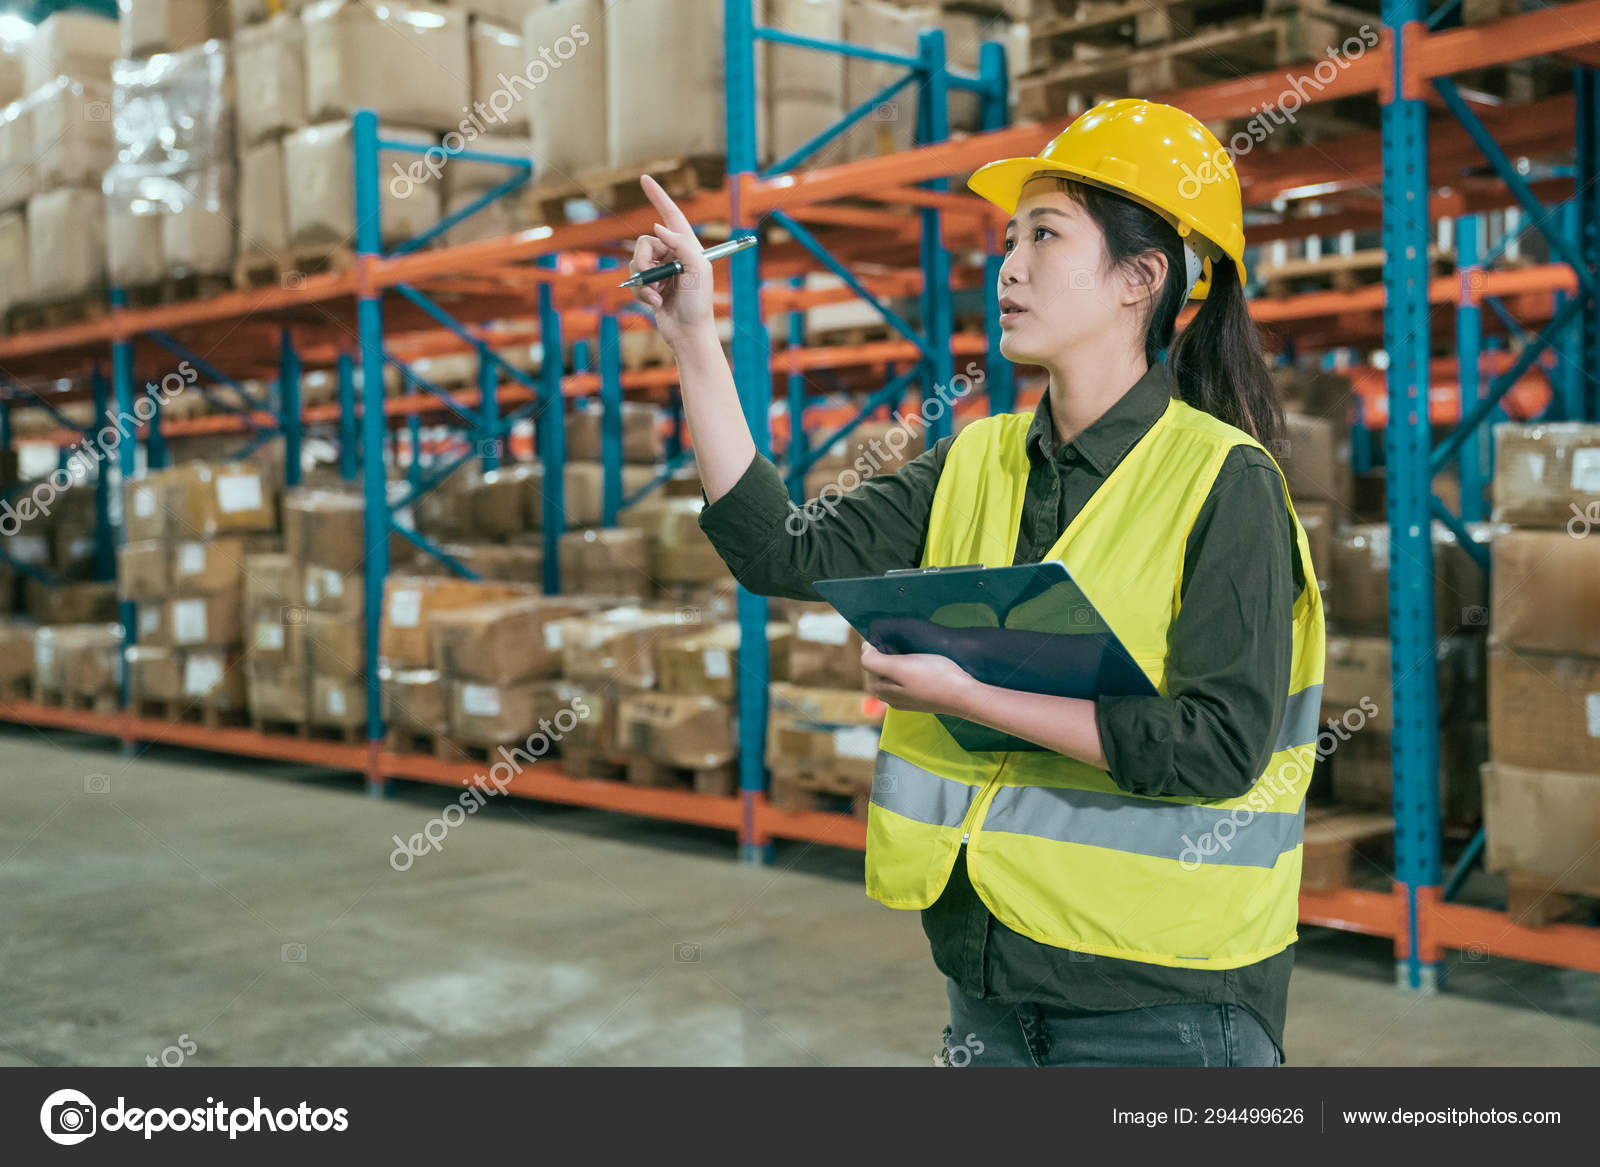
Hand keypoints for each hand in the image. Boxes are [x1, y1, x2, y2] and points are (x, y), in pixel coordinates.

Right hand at [629, 174, 714, 348]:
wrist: (689, 333)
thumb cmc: (698, 303)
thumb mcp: (697, 269)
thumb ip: (680, 244)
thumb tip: (658, 228)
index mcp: (687, 246)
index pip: (671, 215)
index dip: (659, 196)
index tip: (645, 179)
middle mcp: (673, 255)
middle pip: (645, 243)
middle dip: (644, 261)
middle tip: (654, 278)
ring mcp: (660, 271)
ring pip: (636, 262)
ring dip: (643, 281)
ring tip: (657, 296)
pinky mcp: (650, 286)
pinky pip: (634, 280)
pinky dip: (641, 292)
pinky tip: (656, 303)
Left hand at [861, 641, 980, 716]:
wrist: (964, 695)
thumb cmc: (934, 677)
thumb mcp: (899, 666)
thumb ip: (874, 660)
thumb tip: (864, 650)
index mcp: (881, 690)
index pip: (868, 662)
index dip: (876, 646)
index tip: (890, 636)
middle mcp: (890, 698)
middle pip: (880, 668)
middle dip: (886, 653)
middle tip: (900, 640)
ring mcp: (906, 700)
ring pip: (894, 674)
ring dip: (898, 659)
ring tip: (912, 649)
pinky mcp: (920, 698)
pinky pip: (907, 679)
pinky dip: (909, 668)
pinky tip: (922, 661)